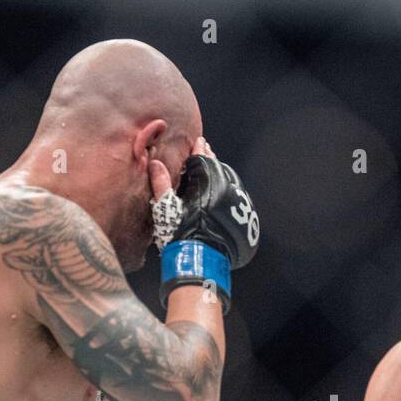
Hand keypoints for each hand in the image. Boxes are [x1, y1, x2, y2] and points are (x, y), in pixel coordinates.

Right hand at [156, 141, 258, 314]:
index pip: (202, 159)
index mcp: (206, 183)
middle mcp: (225, 188)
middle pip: (218, 168)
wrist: (202, 259)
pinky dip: (231, 189)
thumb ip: (161, 183)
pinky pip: (238, 196)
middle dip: (211, 158)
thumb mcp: (166, 208)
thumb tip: (155, 162)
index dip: (198, 150)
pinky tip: (226, 189)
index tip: (198, 141)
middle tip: (206, 149)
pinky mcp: (245, 216)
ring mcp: (237, 202)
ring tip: (215, 166)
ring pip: (230, 180)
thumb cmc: (180, 233)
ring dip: (221, 173)